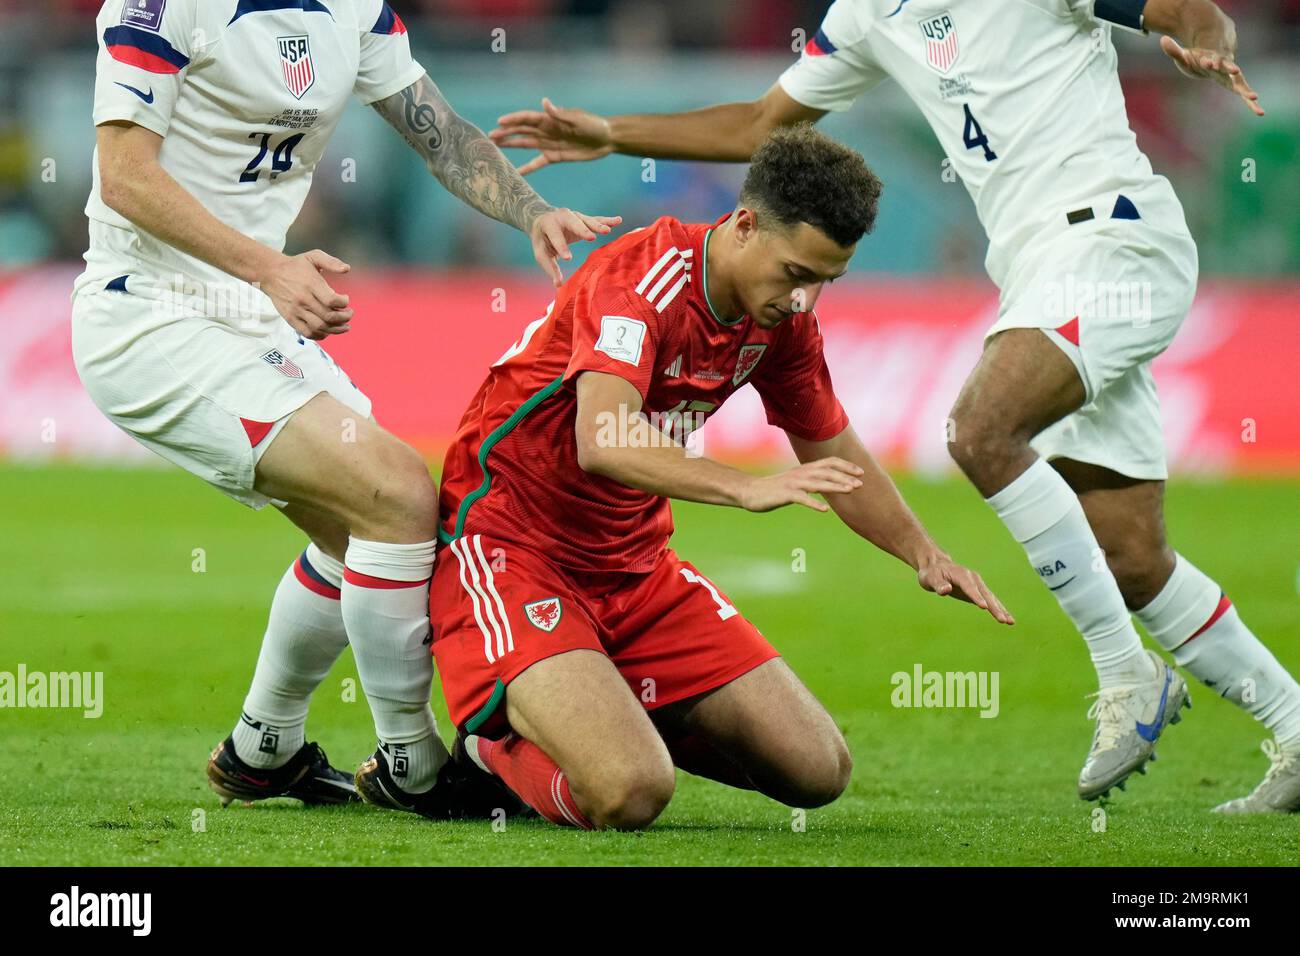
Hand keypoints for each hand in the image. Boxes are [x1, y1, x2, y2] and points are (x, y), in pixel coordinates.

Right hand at [261, 250, 353, 338]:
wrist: (270, 273)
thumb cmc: (295, 266)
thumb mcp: (313, 256)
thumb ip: (331, 262)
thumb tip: (347, 269)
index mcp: (310, 284)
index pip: (332, 301)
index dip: (344, 303)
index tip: (346, 299)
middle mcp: (303, 299)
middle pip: (328, 316)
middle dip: (345, 317)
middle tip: (349, 314)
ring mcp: (296, 311)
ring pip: (320, 327)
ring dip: (336, 329)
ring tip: (344, 326)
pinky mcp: (291, 319)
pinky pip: (308, 333)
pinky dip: (321, 335)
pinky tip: (328, 330)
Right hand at [490, 97, 615, 174]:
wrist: (606, 139)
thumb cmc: (593, 125)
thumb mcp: (577, 119)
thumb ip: (560, 114)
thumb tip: (544, 103)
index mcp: (550, 119)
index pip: (527, 119)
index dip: (513, 120)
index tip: (499, 122)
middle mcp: (546, 130)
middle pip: (522, 132)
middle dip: (506, 133)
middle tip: (490, 137)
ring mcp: (549, 143)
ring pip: (525, 145)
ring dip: (511, 145)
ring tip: (495, 147)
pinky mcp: (555, 156)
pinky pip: (537, 162)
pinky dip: (527, 168)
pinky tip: (516, 173)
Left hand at [529, 207, 622, 286]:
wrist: (543, 220)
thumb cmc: (543, 240)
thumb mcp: (541, 253)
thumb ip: (550, 268)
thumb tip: (558, 284)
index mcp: (549, 225)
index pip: (555, 236)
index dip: (561, 247)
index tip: (568, 258)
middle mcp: (563, 217)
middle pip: (574, 223)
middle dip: (582, 230)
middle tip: (591, 237)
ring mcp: (575, 216)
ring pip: (588, 221)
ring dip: (598, 226)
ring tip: (607, 230)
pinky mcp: (584, 219)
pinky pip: (597, 220)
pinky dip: (607, 221)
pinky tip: (618, 221)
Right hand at [739, 457, 863, 512]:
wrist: (750, 492)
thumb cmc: (774, 488)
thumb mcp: (795, 482)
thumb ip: (811, 481)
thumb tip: (828, 485)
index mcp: (804, 469)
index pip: (829, 462)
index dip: (845, 466)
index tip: (860, 472)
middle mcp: (801, 473)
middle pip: (826, 472)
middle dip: (845, 477)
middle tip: (860, 484)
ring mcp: (792, 483)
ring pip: (817, 483)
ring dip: (835, 486)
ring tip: (849, 491)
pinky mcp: (784, 494)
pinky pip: (801, 498)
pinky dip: (814, 503)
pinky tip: (825, 510)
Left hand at [916, 553, 1014, 624]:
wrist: (936, 567)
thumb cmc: (931, 573)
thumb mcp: (930, 578)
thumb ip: (938, 584)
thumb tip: (945, 590)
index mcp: (961, 575)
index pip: (969, 587)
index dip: (976, 596)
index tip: (984, 607)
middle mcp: (973, 578)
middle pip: (985, 594)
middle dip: (994, 607)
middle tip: (1003, 620)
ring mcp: (977, 584)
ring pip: (991, 598)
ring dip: (1000, 610)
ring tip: (1010, 622)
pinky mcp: (978, 591)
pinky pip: (990, 601)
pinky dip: (998, 609)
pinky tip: (1006, 618)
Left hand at [1159, 35, 1262, 115]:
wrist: (1211, 59)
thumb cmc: (1196, 59)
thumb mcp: (1184, 56)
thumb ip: (1174, 50)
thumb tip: (1162, 40)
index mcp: (1212, 59)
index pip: (1211, 59)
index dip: (1210, 60)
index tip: (1209, 62)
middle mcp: (1224, 67)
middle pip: (1228, 67)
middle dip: (1231, 69)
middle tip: (1236, 70)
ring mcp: (1231, 76)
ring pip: (1240, 83)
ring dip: (1246, 90)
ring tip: (1254, 97)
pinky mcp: (1234, 84)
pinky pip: (1244, 94)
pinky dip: (1251, 103)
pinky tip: (1260, 112)